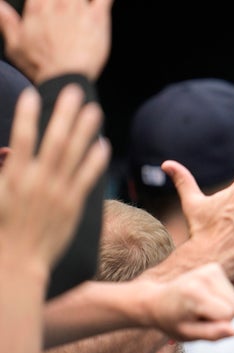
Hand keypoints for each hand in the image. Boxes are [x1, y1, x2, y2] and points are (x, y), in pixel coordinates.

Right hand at [0, 0, 112, 81]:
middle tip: (67, 4)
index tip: (50, 2)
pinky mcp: (97, 17)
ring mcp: (78, 8)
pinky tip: (105, 0)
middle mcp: (58, 3)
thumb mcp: (15, 44)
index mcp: (37, 7)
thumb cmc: (40, 65)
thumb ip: (5, 20)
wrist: (64, 77)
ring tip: (81, 5)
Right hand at [0, 84, 107, 274]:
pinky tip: (103, 143)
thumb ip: (1, 172)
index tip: (32, 95)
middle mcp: (38, 182)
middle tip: (74, 90)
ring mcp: (58, 193)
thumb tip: (5, 153)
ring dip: (85, 130)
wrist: (17, 261)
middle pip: (55, 140)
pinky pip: (88, 178)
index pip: (22, 139)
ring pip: (75, 155)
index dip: (27, 115)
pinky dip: (95, 160)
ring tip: (94, 109)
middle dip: (64, 114)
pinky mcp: (72, 206)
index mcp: (14, 177)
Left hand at [133, 263, 233, 340]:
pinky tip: (203, 299)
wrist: (156, 302)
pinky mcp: (214, 268)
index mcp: (195, 293)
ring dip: (222, 309)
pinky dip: (221, 300)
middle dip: (223, 317)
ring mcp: (210, 269)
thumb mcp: (187, 334)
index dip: (218, 325)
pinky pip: (232, 293)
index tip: (197, 322)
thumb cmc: (172, 321)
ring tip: (200, 308)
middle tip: (198, 315)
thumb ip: (211, 334)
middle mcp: (204, 277)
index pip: (228, 314)